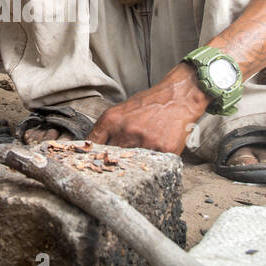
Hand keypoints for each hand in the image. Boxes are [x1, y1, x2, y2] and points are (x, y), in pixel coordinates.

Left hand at [89, 67, 210, 154]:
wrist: (177, 98)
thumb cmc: (148, 104)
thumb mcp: (119, 110)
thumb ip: (103, 129)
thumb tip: (88, 147)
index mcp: (113, 120)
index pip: (93, 145)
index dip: (91, 155)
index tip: (92, 161)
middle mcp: (128, 132)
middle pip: (111, 159)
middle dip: (112, 162)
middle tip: (118, 162)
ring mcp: (147, 143)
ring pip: (132, 166)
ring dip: (132, 166)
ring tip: (139, 158)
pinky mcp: (165, 151)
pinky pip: (153, 167)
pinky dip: (151, 165)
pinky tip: (153, 155)